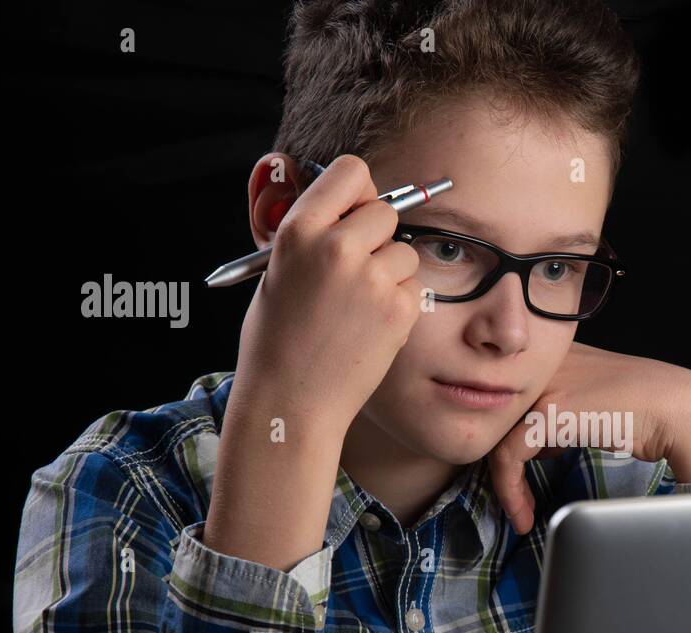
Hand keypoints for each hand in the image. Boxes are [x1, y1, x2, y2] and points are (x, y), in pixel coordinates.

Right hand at [232, 154, 423, 437]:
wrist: (290, 401)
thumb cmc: (277, 339)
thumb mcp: (278, 270)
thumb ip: (313, 234)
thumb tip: (350, 204)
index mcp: (299, 230)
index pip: (352, 172)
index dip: (358, 193)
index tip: (354, 214)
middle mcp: (336, 247)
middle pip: (386, 211)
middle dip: (377, 236)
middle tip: (356, 271)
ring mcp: (371, 278)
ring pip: (405, 251)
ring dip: (391, 272)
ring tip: (357, 307)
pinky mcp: (398, 308)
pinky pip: (413, 286)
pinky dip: (398, 304)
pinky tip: (369, 327)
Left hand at [488, 342, 690, 533]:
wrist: (681, 410)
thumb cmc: (644, 413)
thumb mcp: (592, 408)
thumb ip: (559, 418)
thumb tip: (535, 447)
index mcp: (553, 354)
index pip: (507, 396)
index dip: (504, 437)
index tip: (517, 476)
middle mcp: (543, 363)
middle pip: (494, 415)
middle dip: (497, 460)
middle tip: (510, 496)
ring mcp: (544, 385)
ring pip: (494, 436)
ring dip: (502, 483)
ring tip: (518, 513)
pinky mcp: (548, 411)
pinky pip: (508, 455)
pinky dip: (511, 491)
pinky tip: (524, 514)